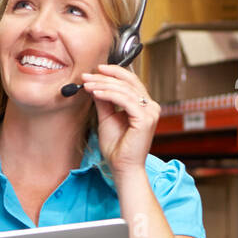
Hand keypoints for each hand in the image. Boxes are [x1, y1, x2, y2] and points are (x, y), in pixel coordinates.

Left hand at [82, 64, 158, 181]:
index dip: (113, 72)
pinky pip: (124, 100)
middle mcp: (151, 107)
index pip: (131, 81)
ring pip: (125, 90)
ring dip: (103, 85)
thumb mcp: (107, 118)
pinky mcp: (145, 119)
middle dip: (105, 77)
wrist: (122, 167)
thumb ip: (104, 101)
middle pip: (128, 82)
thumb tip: (95, 84)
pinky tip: (95, 93)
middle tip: (87, 76)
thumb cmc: (116, 147)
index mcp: (144, 105)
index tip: (95, 70)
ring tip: (87, 85)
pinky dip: (108, 94)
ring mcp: (150, 112)